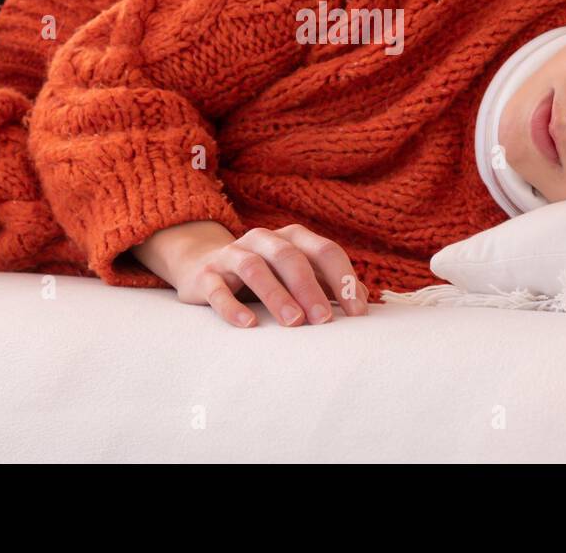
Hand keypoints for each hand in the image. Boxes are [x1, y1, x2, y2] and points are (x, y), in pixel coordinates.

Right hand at [172, 224, 370, 327]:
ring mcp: (231, 254)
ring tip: (293, 322)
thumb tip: (362, 299)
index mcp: (292, 238)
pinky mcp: (205, 275)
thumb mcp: (298, 277)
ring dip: (275, 294)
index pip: (324, 251)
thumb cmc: (265, 277)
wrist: (203, 268)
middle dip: (309, 288)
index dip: (342, 279)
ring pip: (254, 267)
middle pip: (289, 256)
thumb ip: (328, 285)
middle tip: (324, 320)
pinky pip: (217, 288)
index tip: (356, 314)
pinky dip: (232, 306)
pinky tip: (248, 325)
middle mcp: (262, 240)